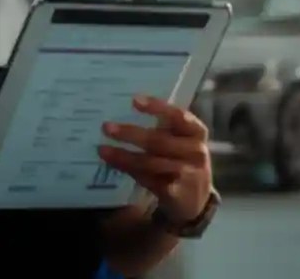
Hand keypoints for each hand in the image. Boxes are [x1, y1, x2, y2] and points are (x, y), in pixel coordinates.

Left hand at [98, 95, 212, 226]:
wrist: (197, 200)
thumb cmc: (182, 159)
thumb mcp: (180, 140)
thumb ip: (162, 128)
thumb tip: (122, 114)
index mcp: (196, 132)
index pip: (179, 116)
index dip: (158, 107)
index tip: (134, 101)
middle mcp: (195, 152)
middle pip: (159, 141)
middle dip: (130, 134)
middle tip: (106, 127)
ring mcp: (187, 175)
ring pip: (149, 162)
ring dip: (123, 156)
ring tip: (102, 149)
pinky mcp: (175, 194)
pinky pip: (147, 179)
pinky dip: (129, 170)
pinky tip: (113, 163)